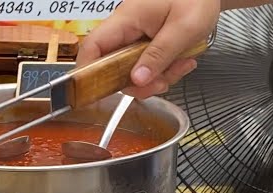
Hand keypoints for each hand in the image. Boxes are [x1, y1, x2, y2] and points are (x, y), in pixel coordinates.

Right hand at [75, 0, 219, 97]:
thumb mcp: (183, 29)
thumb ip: (159, 56)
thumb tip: (137, 80)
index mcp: (127, 19)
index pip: (92, 47)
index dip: (89, 72)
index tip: (99, 93)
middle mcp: (126, 28)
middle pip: (112, 66)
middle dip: (136, 82)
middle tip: (160, 83)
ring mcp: (136, 35)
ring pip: (132, 70)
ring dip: (155, 77)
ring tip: (179, 66)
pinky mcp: (146, 42)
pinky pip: (146, 65)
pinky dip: (163, 70)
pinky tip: (181, 61)